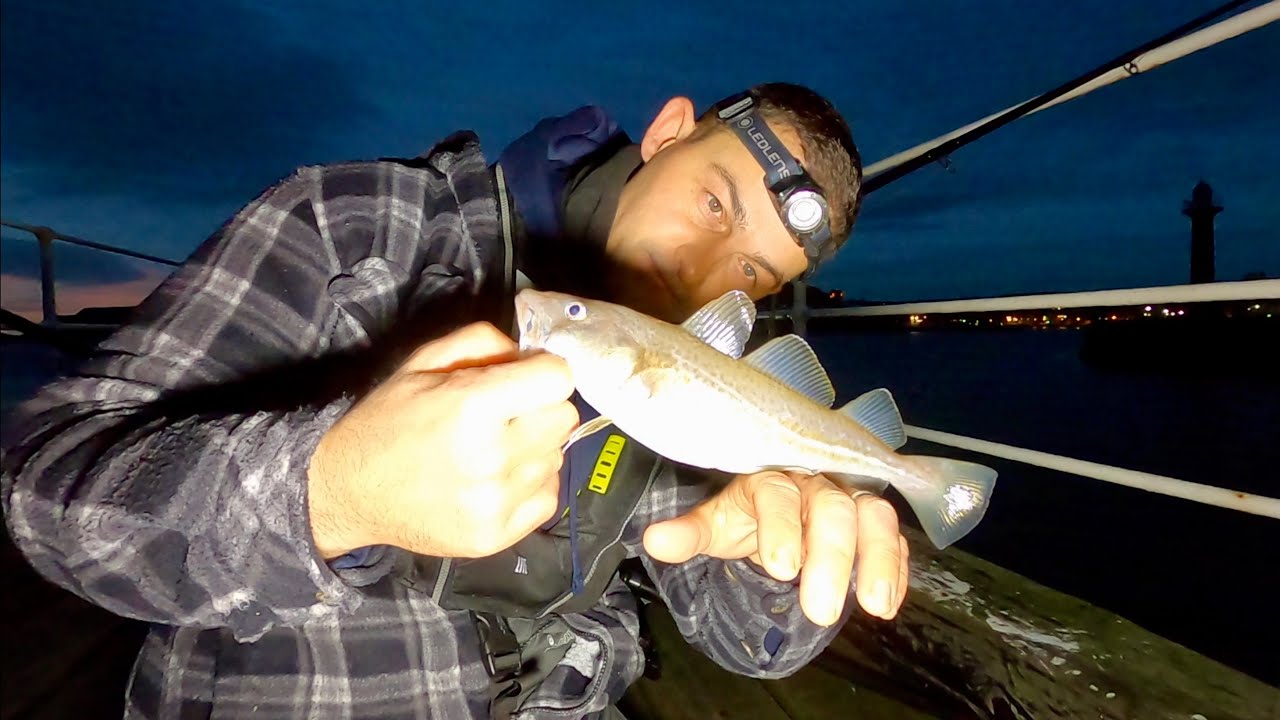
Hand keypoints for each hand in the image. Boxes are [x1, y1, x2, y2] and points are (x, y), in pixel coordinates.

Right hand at [307, 322, 577, 559]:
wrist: (348, 490)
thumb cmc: (388, 420)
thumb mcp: (424, 362)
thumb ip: (482, 341)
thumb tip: (530, 354)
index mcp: (471, 406)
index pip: (559, 379)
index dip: (544, 371)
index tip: (525, 377)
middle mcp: (491, 457)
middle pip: (565, 417)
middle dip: (541, 407)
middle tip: (507, 414)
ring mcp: (496, 503)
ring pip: (557, 456)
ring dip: (534, 447)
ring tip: (493, 449)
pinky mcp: (496, 537)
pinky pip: (548, 496)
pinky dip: (530, 484)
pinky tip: (496, 479)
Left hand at [642, 471, 908, 625]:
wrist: (778, 515)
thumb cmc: (748, 517)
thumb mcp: (716, 525)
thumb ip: (690, 532)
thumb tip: (653, 540)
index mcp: (773, 477)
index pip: (779, 493)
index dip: (781, 527)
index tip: (780, 568)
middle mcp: (818, 482)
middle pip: (833, 508)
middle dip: (830, 558)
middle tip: (821, 611)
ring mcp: (853, 500)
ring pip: (875, 516)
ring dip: (877, 559)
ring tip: (873, 605)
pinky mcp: (876, 525)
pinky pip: (896, 540)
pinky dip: (896, 569)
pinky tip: (887, 604)